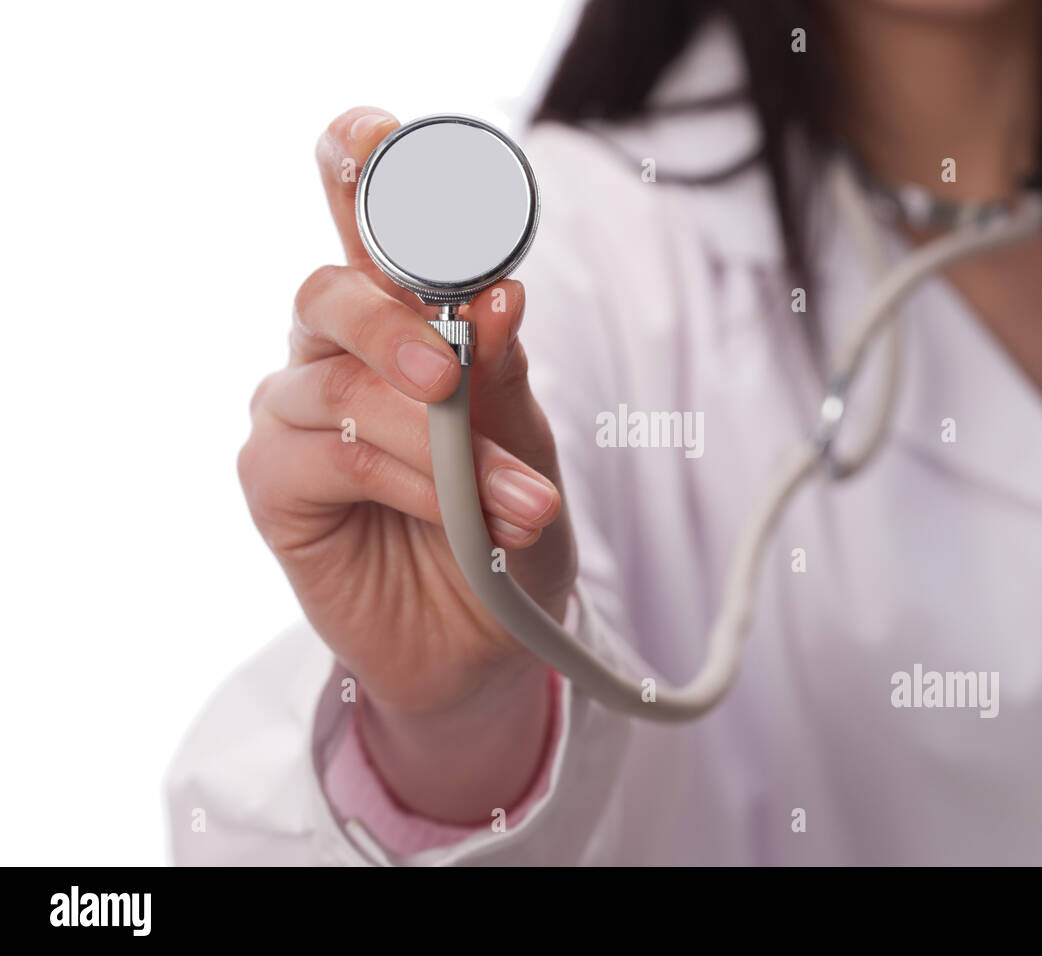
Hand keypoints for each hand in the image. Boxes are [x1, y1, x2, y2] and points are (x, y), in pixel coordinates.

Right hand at [237, 107, 576, 820]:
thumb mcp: (525, 438)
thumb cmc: (507, 526)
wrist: (492, 641)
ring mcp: (295, 413)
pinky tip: (463, 518)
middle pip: (332, 287)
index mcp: (398, 319)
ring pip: (340, 384)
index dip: (361, 168)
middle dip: (395, 320)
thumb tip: (496, 294)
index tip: (378, 136)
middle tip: (454, 368)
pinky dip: (407, 481)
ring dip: (438, 440)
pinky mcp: (273, 480)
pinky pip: (330, 456)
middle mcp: (336, 352)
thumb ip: (500, 367)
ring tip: (516, 499)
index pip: (366, 222)